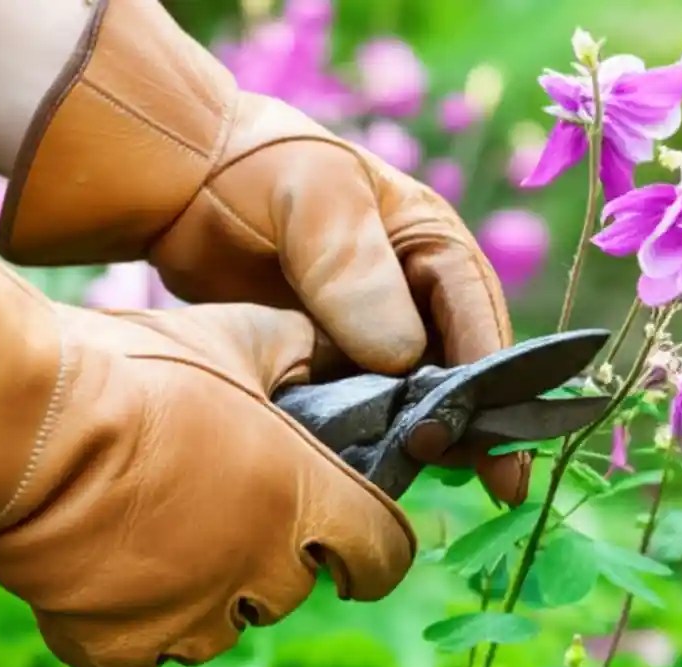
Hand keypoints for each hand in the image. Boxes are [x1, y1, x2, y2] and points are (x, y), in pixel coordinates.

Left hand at [0, 0, 528, 504]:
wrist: (182, 183)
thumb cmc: (256, 170)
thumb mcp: (314, 201)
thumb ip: (355, 268)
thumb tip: (403, 358)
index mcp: (432, 243)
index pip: (477, 316)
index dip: (494, 379)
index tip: (499, 437)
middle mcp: (416, 293)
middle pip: (461, 365)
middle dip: (475, 420)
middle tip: (494, 483)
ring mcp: (375, 331)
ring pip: (418, 394)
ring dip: (432, 436)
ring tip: (441, 483)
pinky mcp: (335, 362)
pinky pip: (367, 406)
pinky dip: (377, 437)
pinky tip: (379, 475)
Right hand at [0, 227, 413, 666]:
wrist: (20, 419)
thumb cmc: (134, 373)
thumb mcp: (235, 337)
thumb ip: (301, 349)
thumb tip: (337, 347)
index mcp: (303, 498)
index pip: (382, 553)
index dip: (374, 546)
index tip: (353, 538)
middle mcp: (259, 568)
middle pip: (292, 585)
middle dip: (269, 553)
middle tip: (217, 502)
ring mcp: (190, 615)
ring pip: (222, 625)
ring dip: (205, 591)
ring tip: (157, 529)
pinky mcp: (120, 643)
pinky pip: (147, 650)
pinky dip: (133, 622)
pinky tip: (110, 569)